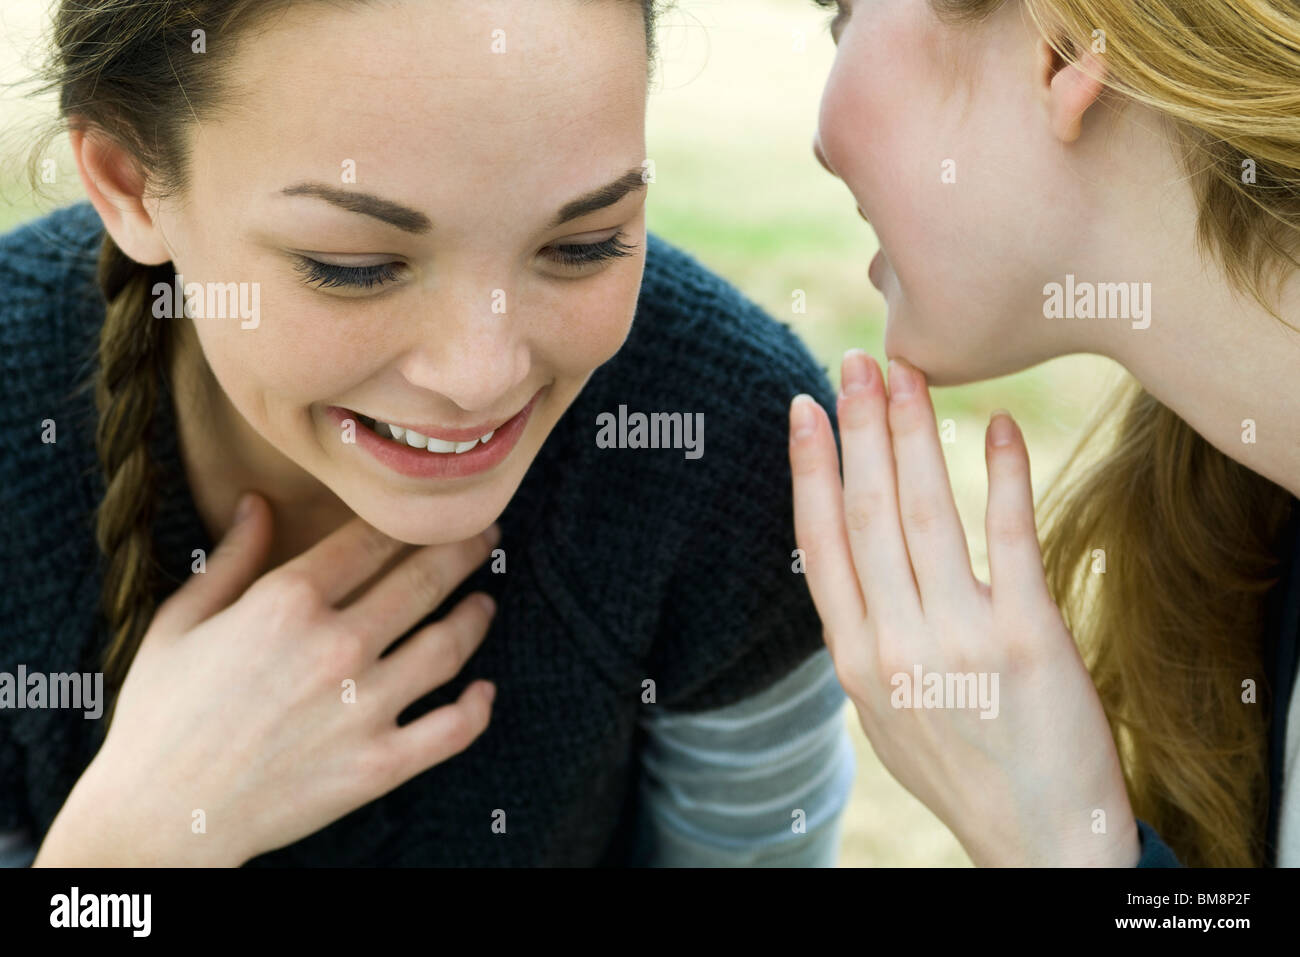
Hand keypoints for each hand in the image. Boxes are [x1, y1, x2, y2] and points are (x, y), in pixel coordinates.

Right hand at [35, 494, 498, 866]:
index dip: (409, 521)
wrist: (157, 817)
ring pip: (449, 645)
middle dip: (463, 549)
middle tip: (485, 535)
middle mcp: (336, 646)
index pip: (373, 540)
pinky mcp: (379, 763)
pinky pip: (453, 729)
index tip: (430, 512)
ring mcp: (364, 707)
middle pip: (424, 580)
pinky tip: (485, 689)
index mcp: (287, 602)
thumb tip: (259, 500)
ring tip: (485, 602)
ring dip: (476, 616)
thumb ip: (232, 558)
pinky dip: (478, 707)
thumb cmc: (160, 716)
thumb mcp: (180, 622)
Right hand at [788, 350, 1138, 866]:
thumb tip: (852, 566)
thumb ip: (866, 638)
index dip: (810, 468)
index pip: (820, 543)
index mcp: (853, 660)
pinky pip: (1010, 539)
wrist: (1039, 839)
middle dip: (858, 428)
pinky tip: (995, 427)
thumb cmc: (961, 769)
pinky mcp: (1027, 642)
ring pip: (925, 514)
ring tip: (907, 374)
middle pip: (867, 513)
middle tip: (857, 360)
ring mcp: (959, 643)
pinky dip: (1003, 475)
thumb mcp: (884, 714)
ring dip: (913, 435)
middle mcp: (895, 647)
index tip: (805, 408)